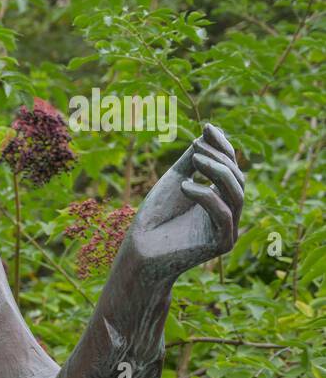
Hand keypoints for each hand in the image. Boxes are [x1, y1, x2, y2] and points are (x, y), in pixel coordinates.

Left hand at [121, 123, 244, 283]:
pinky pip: (223, 214)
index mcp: (221, 198)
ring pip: (237, 195)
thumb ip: (193, 159)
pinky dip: (206, 196)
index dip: (223, 147)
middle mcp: (229, 214)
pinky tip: (185, 186)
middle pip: (237, 179)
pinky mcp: (222, 244)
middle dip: (220, 159)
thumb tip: (209, 131)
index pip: (230, 168)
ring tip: (195, 159)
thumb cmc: (155, 216)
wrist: (140, 250)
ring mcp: (229, 230)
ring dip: (218, 173)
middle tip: (197, 147)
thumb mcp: (175, 180)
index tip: (207, 127)